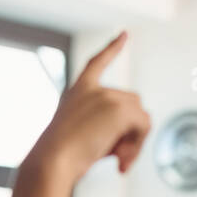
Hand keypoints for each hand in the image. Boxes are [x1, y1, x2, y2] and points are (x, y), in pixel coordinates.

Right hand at [30, 31, 150, 181]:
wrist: (53, 161)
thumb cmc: (62, 157)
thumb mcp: (83, 135)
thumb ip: (108, 127)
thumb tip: (138, 129)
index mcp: (78, 91)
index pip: (97, 63)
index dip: (112, 48)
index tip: (125, 34)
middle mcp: (92, 89)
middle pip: (132, 103)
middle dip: (131, 131)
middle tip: (120, 159)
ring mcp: (107, 96)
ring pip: (140, 116)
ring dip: (135, 141)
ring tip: (119, 162)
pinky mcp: (119, 109)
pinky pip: (144, 126)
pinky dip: (138, 145)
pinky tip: (121, 161)